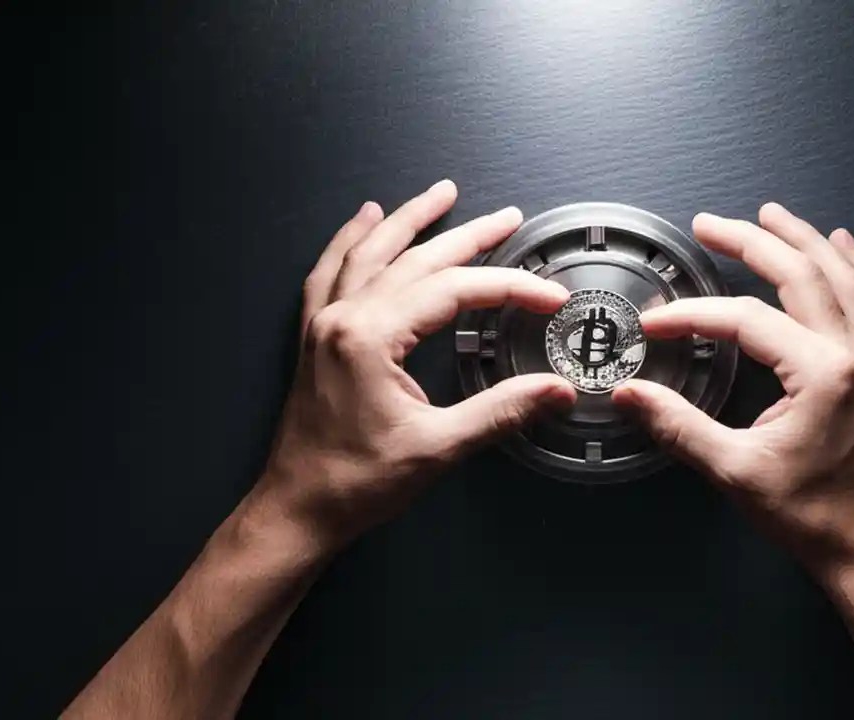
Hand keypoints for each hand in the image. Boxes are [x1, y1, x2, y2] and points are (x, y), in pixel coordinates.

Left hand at [256, 180, 576, 547]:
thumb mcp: (438, 448)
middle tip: (509, 218)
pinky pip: (330, 270)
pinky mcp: (315, 338)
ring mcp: (323, 323)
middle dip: (467, 236)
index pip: (453, 291)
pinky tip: (365, 219)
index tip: (549, 298)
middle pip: (415, 260)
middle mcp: (342, 317)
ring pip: (370, 253)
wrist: (296, 510)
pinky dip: (351, 240)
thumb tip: (558, 390)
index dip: (509, 288)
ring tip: (442, 194)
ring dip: (409, 220)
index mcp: (369, 336)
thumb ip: (501, 411)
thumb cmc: (356, 483)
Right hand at [612, 203, 853, 576]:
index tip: (655, 323)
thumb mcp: (734, 473)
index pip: (746, 319)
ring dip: (808, 240)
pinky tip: (848, 248)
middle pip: (802, 275)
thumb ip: (679, 425)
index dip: (694, 314)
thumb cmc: (810, 516)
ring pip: (847, 278)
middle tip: (710, 224)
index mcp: (822, 373)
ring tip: (774, 214)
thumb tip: (628, 393)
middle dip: (752, 241)